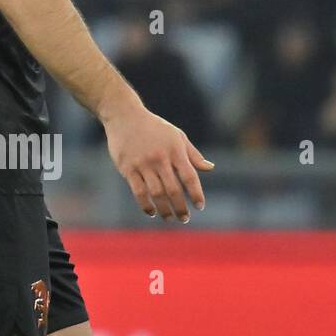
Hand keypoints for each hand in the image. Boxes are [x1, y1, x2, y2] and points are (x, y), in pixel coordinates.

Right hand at [104, 103, 213, 220]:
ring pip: (156, 194)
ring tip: (170, 218)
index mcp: (175, 150)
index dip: (196, 194)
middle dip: (180, 207)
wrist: (125, 116)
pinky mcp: (128, 169)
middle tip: (184, 219)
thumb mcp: (177, 136)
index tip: (200, 206)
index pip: (189, 177)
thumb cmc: (155, 127)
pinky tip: (151, 212)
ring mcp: (143, 164)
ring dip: (164, 209)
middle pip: (173, 189)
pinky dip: (146, 205)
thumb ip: (193, 155)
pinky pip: (138, 192)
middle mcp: (160, 158)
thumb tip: (210, 168)